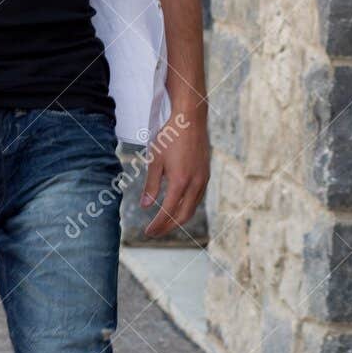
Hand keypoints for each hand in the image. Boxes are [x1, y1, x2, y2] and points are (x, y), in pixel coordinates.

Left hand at [139, 110, 209, 238]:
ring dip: (178, 218)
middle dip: (168, 227)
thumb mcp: (155, 160)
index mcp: (180, 182)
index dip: (158, 224)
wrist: (190, 119)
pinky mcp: (206, 174)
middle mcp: (195, 184)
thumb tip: (146, 206)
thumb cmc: (170, 137)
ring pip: (192, 207)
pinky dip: (187, 207)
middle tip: (155, 233)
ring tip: (165, 223)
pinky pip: (197, 197)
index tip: (148, 232)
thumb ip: (151, 185)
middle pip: (183, 215)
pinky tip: (178, 206)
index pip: (168, 212)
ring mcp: (203, 179)